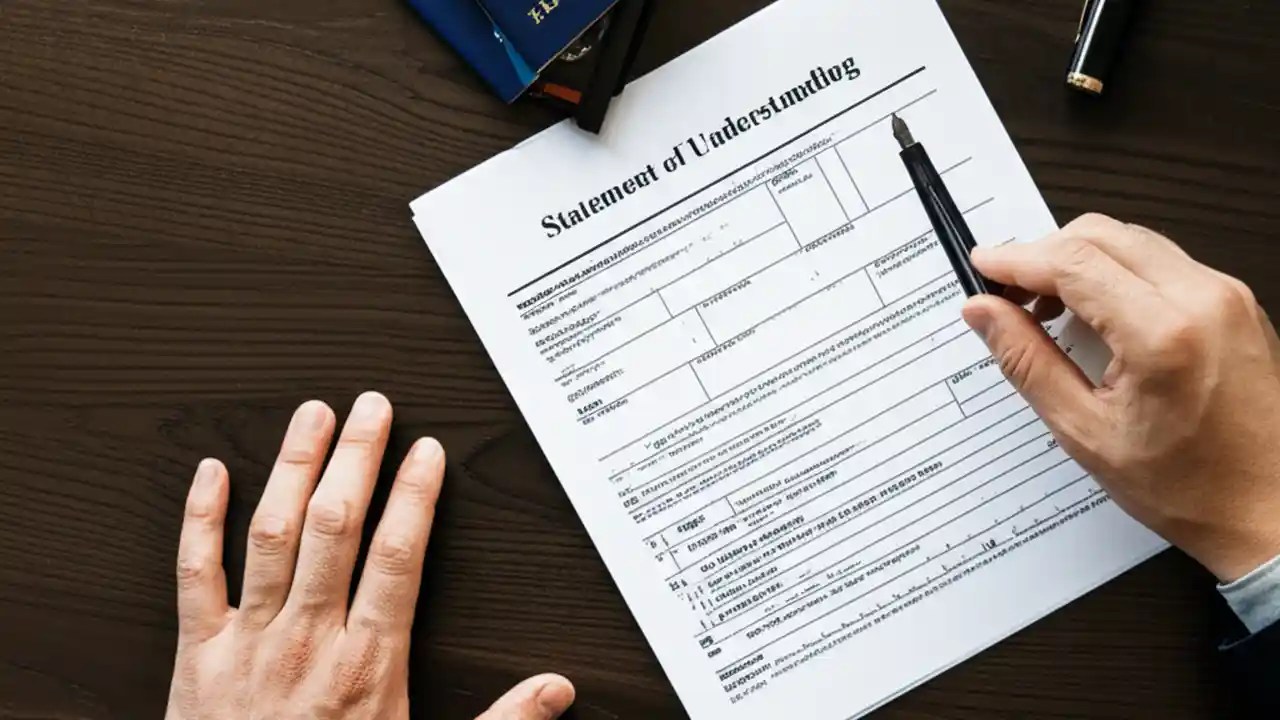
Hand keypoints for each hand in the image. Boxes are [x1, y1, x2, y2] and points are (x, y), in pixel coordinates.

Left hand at [167, 392, 574, 718]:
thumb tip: (559, 691)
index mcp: (370, 664)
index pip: (398, 557)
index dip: (415, 495)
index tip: (426, 451)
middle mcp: (309, 641)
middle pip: (336, 527)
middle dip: (357, 458)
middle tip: (372, 405)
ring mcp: (250, 643)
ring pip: (271, 535)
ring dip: (292, 468)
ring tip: (311, 416)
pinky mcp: (198, 656)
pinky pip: (194, 576)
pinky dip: (199, 521)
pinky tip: (209, 473)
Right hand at [963, 214, 1279, 582]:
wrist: (1271, 508)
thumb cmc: (1191, 486)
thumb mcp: (1086, 432)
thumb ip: (1027, 362)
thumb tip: (984, 313)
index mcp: (1163, 334)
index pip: (1073, 263)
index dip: (1016, 260)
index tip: (982, 268)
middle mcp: (1202, 299)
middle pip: (1101, 235)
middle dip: (1043, 254)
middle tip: (1006, 292)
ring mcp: (1226, 295)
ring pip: (1131, 241)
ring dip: (1079, 260)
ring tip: (1046, 307)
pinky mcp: (1235, 302)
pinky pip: (1162, 261)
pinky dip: (1115, 271)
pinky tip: (1093, 312)